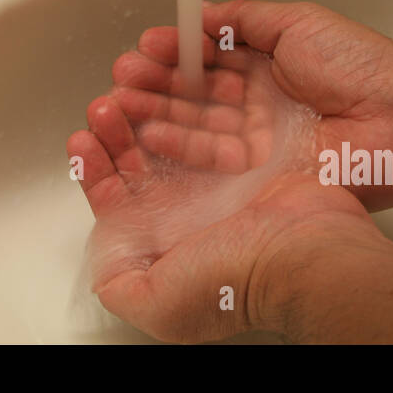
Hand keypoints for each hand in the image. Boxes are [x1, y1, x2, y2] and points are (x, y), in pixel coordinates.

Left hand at [67, 85, 373, 342]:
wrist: (309, 252)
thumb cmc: (237, 279)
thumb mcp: (162, 305)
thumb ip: (121, 288)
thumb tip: (101, 274)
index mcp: (165, 239)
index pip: (116, 198)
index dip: (95, 169)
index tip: (83, 142)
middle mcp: (189, 209)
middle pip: (138, 159)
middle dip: (115, 130)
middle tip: (104, 106)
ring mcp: (218, 178)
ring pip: (168, 132)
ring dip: (143, 109)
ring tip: (125, 91)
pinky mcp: (248, 150)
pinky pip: (207, 115)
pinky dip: (185, 98)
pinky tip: (167, 86)